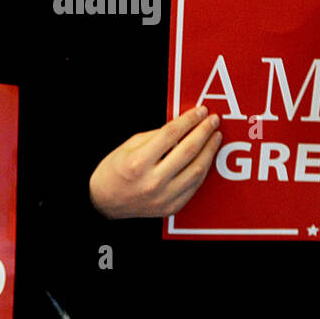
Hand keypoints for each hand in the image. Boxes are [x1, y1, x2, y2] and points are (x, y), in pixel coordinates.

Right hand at [88, 105, 222, 218]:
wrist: (105, 203)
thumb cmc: (115, 171)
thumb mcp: (129, 146)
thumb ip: (156, 136)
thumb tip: (183, 125)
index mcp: (138, 163)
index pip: (170, 134)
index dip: (188, 120)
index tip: (200, 111)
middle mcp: (152, 182)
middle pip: (187, 151)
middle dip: (204, 132)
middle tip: (213, 120)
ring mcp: (163, 197)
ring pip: (197, 170)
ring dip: (209, 151)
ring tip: (215, 137)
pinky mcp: (171, 207)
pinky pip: (194, 186)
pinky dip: (203, 169)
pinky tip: (206, 157)